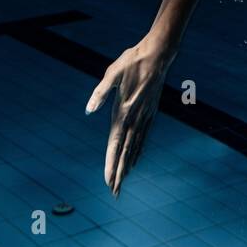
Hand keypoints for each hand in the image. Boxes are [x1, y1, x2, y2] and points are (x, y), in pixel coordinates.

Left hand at [86, 37, 173, 196]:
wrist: (158, 54)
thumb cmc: (132, 61)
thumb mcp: (112, 73)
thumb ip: (100, 93)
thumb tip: (88, 109)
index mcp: (123, 111)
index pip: (115, 143)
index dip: (110, 163)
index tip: (107, 180)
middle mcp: (135, 118)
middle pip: (126, 151)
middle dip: (119, 172)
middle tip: (114, 192)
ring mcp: (145, 117)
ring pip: (136, 147)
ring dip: (128, 165)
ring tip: (122, 181)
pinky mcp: (151, 113)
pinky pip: (144, 137)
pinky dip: (139, 151)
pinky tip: (136, 160)